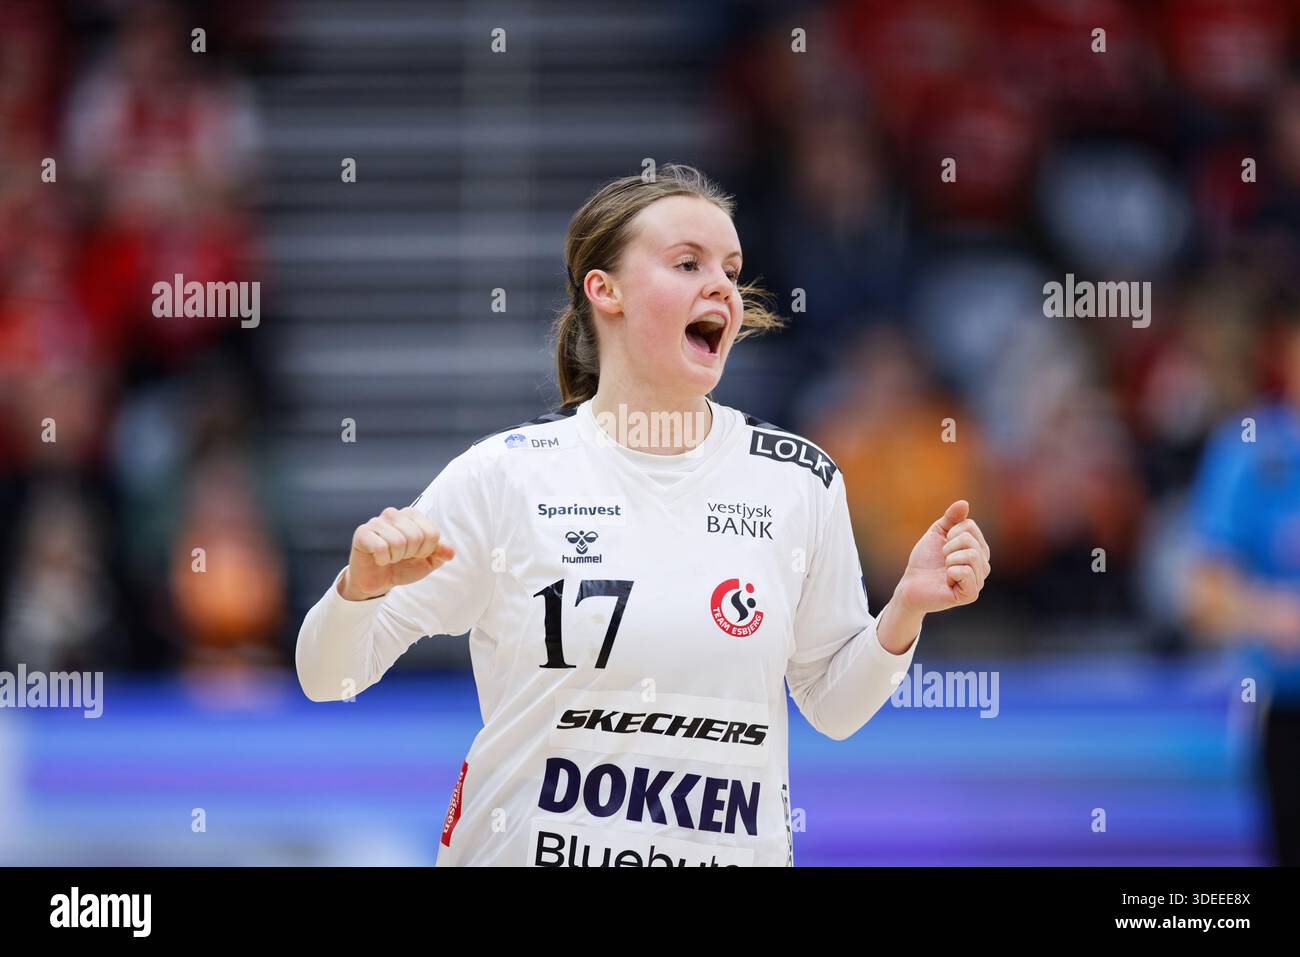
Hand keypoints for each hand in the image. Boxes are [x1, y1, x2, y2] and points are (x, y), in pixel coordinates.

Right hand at [339, 506, 454, 600]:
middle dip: (411, 554)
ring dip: (396, 557)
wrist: (378, 580)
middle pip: (416, 536)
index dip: (427, 551)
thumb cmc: (403, 566)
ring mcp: (376, 521)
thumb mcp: (428, 561)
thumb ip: (441, 553)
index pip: (432, 533)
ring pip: (398, 542)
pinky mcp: (362, 533)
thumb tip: (450, 551)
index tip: (416, 554)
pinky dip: (382, 559)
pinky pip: (381, 548)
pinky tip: (378, 558)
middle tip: (400, 557)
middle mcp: (394, 513)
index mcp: (413, 515)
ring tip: (390, 557)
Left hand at [893, 500, 990, 614]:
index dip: (950, 532)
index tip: (943, 545)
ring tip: (945, 569)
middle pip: (969, 541)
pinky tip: (947, 580)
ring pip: (971, 556)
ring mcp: (978, 581)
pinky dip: (951, 572)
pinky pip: (966, 573)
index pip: (970, 527)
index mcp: (978, 550)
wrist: (911, 584)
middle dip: (948, 546)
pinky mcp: (970, 595)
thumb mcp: (937, 533)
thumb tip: (964, 503)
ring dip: (949, 559)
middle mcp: (983, 565)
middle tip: (942, 559)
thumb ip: (951, 518)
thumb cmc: (925, 560)